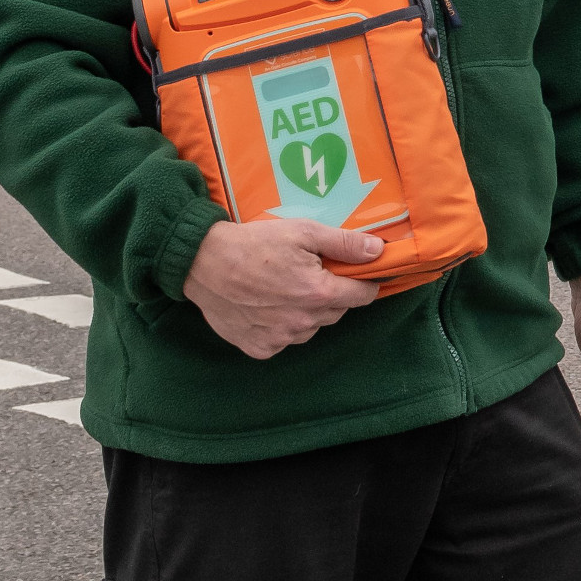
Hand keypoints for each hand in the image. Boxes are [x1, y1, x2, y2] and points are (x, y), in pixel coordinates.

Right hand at [183, 218, 382, 359]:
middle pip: (336, 312)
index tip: (356, 274)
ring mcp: (282, 339)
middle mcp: (304, 322)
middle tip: (309, 274)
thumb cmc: (253, 243)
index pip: (362, 296)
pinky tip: (265, 306)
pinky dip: (281, 326)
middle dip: (331, 294)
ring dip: (306, 312)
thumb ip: (344, 243)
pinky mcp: (261, 348)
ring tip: (282, 289)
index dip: (363, 282)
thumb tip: (378, 251)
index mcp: (319, 294)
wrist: (202, 263)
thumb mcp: (302, 232)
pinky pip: (284, 340)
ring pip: (311, 327)